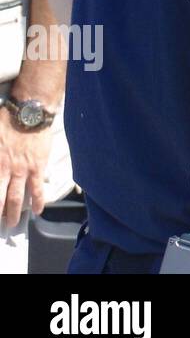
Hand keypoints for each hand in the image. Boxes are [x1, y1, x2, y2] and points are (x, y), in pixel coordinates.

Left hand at [0, 114, 53, 229]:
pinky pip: (38, 188)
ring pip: (17, 197)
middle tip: (0, 223)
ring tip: (12, 223)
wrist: (30, 113)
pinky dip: (38, 201)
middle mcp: (7, 170)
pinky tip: (38, 210)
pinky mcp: (38, 167)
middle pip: (1, 197)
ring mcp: (23, 170)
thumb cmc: (6, 121)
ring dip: (14, 212)